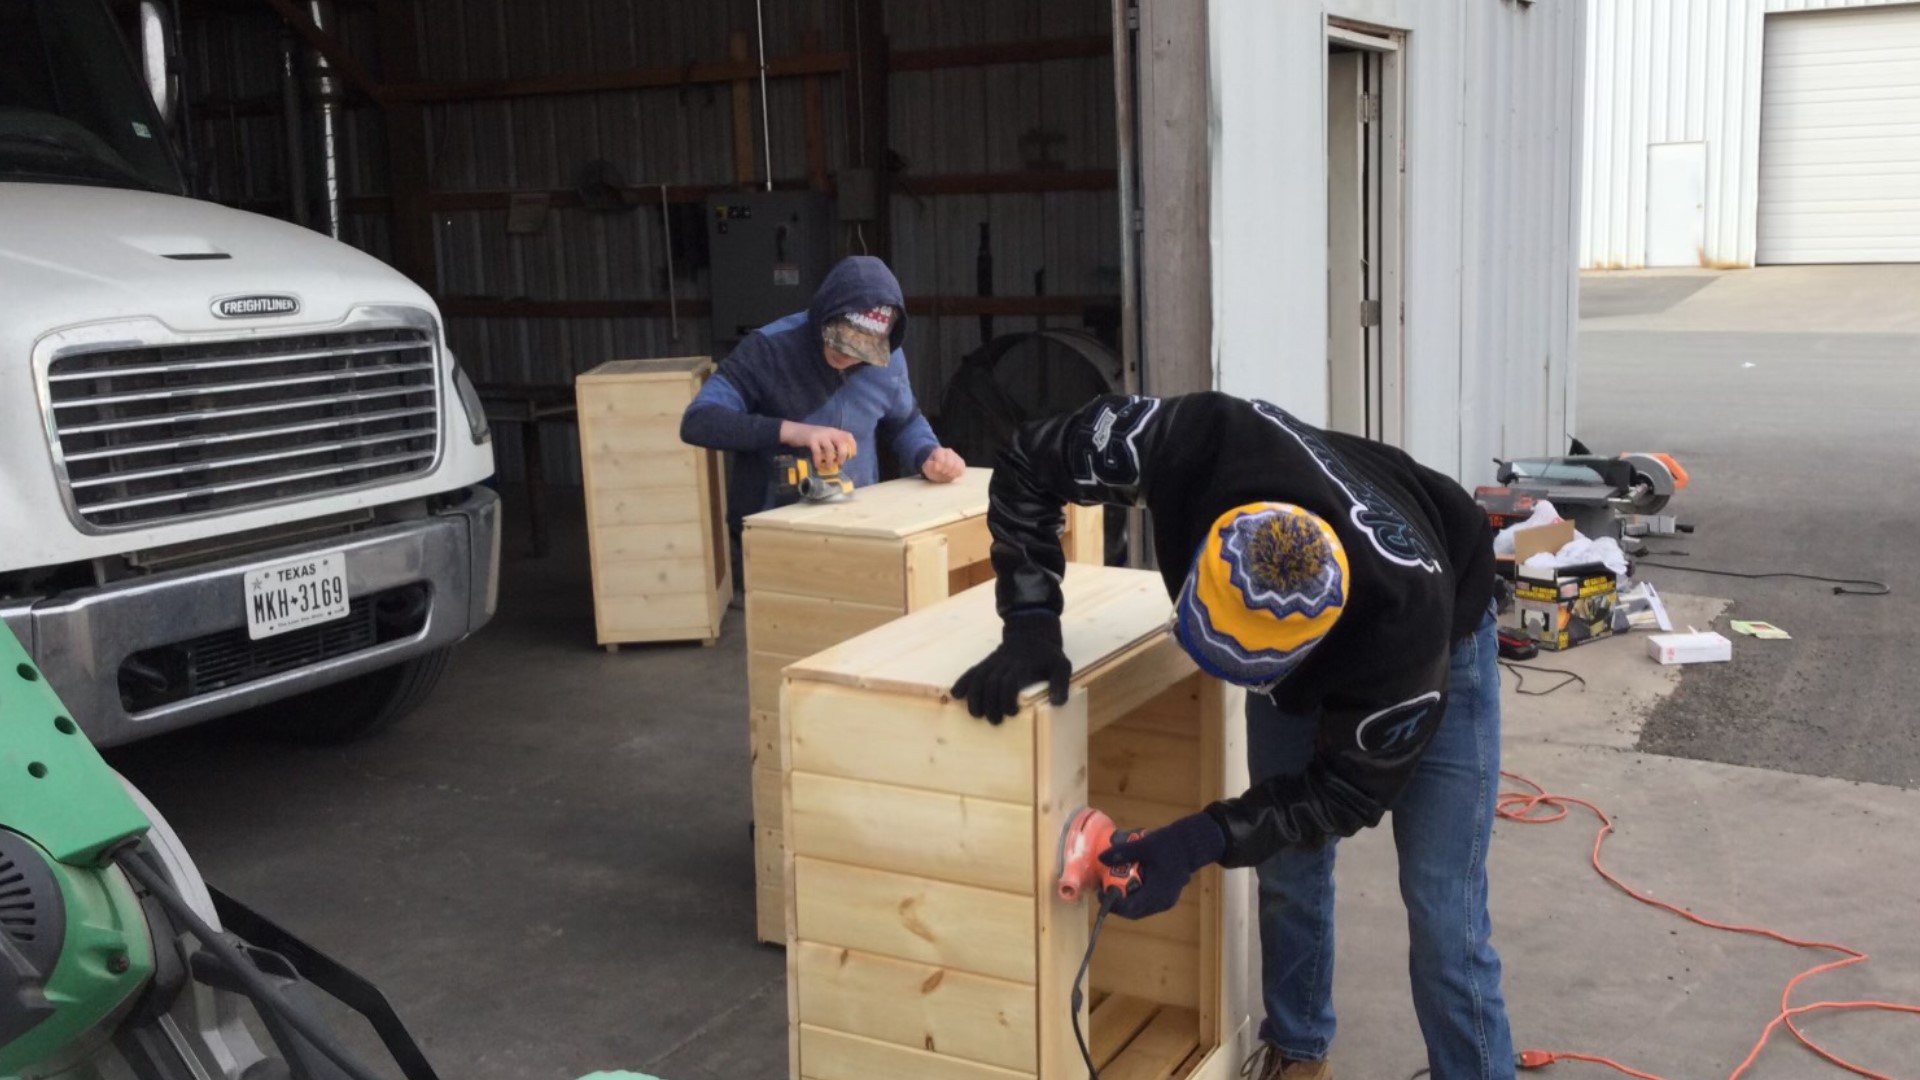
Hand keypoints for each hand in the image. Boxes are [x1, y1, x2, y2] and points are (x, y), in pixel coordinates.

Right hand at [780, 422, 856, 469]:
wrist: (793, 430)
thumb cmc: (810, 436)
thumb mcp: (824, 436)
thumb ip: (832, 443)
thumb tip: (840, 457)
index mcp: (834, 431)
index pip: (848, 436)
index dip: (853, 446)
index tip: (852, 456)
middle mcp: (829, 432)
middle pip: (842, 443)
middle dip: (843, 455)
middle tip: (840, 464)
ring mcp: (820, 435)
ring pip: (830, 449)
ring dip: (830, 461)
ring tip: (827, 467)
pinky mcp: (811, 440)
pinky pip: (817, 452)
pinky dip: (818, 461)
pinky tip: (817, 466)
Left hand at [921, 447, 965, 482]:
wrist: (938, 466)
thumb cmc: (932, 468)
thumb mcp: (927, 468)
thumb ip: (929, 467)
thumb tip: (936, 465)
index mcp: (939, 451)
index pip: (941, 461)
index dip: (939, 468)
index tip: (937, 470)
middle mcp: (948, 452)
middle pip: (950, 464)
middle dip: (945, 471)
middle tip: (942, 473)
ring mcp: (956, 456)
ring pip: (957, 467)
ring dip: (951, 474)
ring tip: (947, 474)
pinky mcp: (961, 463)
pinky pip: (961, 470)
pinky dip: (956, 474)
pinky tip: (952, 474)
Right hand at [950, 612, 1071, 722]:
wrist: (1032, 631)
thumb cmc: (1048, 655)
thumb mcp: (1061, 666)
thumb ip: (1060, 684)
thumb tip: (1058, 703)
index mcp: (1022, 665)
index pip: (1008, 682)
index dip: (1006, 699)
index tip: (1012, 713)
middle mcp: (1004, 663)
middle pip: (991, 683)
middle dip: (990, 704)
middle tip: (994, 721)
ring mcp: (993, 662)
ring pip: (978, 677)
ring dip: (974, 697)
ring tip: (975, 714)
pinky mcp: (986, 662)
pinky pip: (972, 670)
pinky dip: (962, 682)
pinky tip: (955, 694)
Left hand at [1099, 813, 1226, 919]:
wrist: (1192, 844)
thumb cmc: (1170, 844)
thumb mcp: (1144, 846)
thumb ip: (1122, 853)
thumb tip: (1101, 858)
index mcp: (1157, 893)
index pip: (1130, 908)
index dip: (1113, 904)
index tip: (1100, 892)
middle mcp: (1162, 902)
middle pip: (1133, 911)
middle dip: (1117, 903)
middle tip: (1104, 888)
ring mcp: (1165, 901)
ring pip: (1140, 908)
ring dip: (1126, 900)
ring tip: (1113, 884)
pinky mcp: (1166, 896)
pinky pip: (1146, 901)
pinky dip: (1135, 895)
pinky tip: (1127, 881)